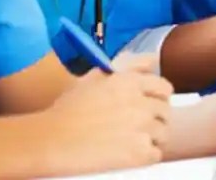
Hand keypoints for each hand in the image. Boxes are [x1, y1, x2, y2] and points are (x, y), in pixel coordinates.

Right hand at [34, 54, 173, 174]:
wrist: (50, 140)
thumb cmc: (67, 110)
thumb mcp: (95, 78)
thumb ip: (128, 66)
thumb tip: (151, 60)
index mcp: (131, 82)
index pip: (165, 89)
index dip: (157, 99)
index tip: (148, 107)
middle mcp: (141, 103)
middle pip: (165, 112)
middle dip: (153, 120)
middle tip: (133, 128)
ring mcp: (142, 128)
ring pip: (162, 134)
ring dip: (149, 138)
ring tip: (126, 141)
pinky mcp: (138, 153)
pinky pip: (155, 154)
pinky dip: (144, 156)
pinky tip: (125, 153)